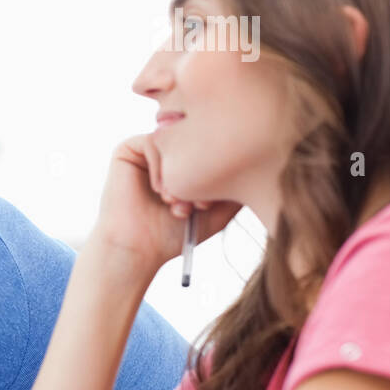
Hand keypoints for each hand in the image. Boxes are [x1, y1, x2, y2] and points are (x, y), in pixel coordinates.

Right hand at [88, 134, 239, 272]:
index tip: (208, 206)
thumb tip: (262, 161)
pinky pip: (152, 141)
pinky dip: (159, 167)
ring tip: (174, 203)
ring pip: (175, 143)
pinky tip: (158, 192)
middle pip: (196, 142)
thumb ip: (237, 186)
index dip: (217, 173)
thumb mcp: (217, 210)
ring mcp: (148, 150)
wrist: (138, 248)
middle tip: (196, 206)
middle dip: (199, 174)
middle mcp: (168, 153)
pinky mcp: (127, 149)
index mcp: (188, 163)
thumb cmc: (174, 234)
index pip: (212, 149)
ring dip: (178, 174)